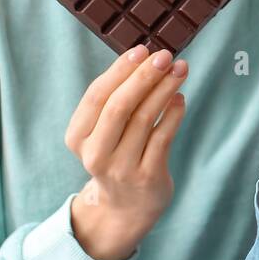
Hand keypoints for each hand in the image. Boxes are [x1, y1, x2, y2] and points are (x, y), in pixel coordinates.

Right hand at [65, 45, 187, 259]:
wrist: (124, 209)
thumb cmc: (115, 156)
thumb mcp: (102, 133)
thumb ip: (115, 101)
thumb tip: (145, 58)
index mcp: (78, 138)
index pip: (96, 97)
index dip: (119, 70)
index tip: (141, 50)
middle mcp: (96, 154)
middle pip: (120, 106)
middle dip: (145, 76)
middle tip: (166, 55)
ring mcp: (122, 168)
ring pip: (144, 119)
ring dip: (165, 89)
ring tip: (180, 69)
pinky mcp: (148, 176)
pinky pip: (163, 137)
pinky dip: (173, 113)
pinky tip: (180, 98)